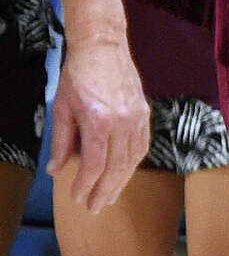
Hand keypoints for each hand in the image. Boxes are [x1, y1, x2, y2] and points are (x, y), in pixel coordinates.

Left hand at [47, 33, 148, 212]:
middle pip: (116, 166)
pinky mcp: (144, 112)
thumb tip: (57, 170)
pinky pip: (142, 144)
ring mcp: (137, 117)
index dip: (85, 185)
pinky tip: (125, 173)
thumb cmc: (77, 76)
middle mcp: (122, 122)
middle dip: (105, 190)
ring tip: (110, 197)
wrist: (103, 48)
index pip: (94, 164)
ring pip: (133, 159)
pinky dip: (134, 163)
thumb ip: (61, 142)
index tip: (76, 198)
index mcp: (99, 121)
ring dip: (121, 181)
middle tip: (94, 208)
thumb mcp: (61, 109)